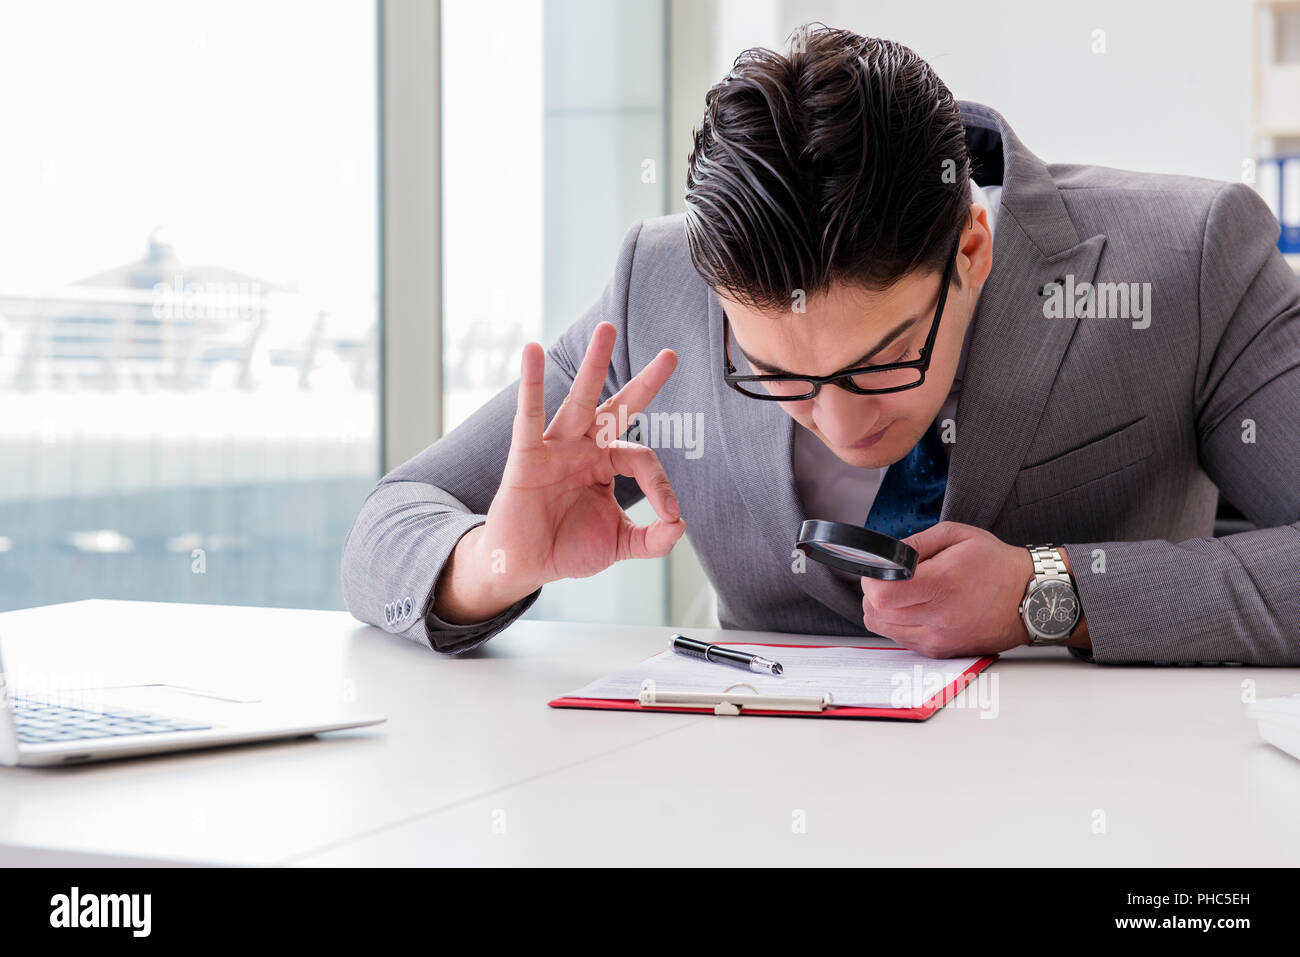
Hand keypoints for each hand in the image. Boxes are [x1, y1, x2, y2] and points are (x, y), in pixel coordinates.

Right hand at [435, 322, 684, 622]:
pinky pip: (529, 416)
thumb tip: (679, 527)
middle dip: (645, 383)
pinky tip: (532, 352)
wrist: (524, 566)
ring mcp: (556, 448)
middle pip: (619, 408)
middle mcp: (584, 448)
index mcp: (605, 464)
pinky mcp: (526, 456)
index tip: (669, 515)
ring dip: (594, 364)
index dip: (660, 486)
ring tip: (606, 329)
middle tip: (671, 355)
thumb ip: (652, 540)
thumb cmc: (567, 547)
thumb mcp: (619, 544)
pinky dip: (531, 384)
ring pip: (580, 402)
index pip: (642, 459)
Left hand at [860, 521, 1032, 657]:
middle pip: (875, 613)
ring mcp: (938, 639)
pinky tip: (918, 608)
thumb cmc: (996, 565)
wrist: (1030, 599)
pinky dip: (899, 623)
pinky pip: (901, 639)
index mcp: (941, 584)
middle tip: (893, 579)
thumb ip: (914, 543)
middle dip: (875, 592)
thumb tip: (884, 554)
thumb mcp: (956, 535)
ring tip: (906, 593)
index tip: (882, 569)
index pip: (881, 593)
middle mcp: (938, 617)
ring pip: (883, 628)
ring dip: (884, 609)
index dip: (873, 578)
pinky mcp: (940, 651)